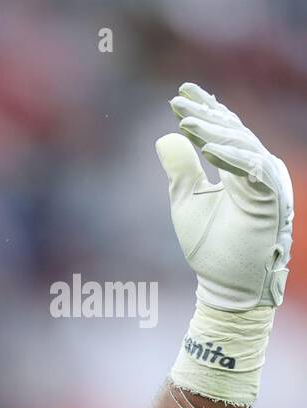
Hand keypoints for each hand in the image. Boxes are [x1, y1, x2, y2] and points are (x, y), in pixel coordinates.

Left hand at [156, 82, 292, 310]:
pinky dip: (229, 156)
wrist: (227, 285)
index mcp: (240, 169)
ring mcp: (267, 183)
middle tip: (179, 97)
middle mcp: (256, 171)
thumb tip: (165, 137)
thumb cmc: (211, 247)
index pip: (223, 132)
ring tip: (186, 119)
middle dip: (206, 113)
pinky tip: (206, 145)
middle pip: (232, 132)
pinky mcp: (271, 199)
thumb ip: (180, 170)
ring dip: (213, 131)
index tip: (180, 92)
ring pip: (242, 146)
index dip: (204, 110)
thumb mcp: (187, 201)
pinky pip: (251, 170)